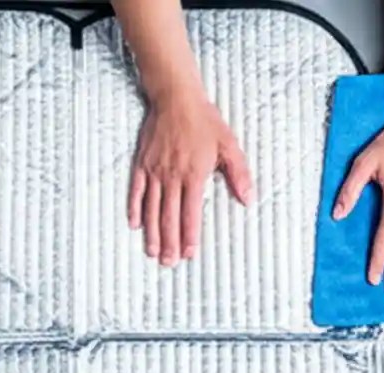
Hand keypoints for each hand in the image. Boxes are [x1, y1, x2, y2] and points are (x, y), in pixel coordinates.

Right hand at [128, 91, 253, 265]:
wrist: (176, 98)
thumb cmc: (205, 121)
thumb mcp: (229, 145)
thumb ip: (239, 174)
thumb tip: (248, 199)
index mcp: (194, 175)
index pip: (190, 213)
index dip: (189, 236)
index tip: (189, 254)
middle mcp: (172, 176)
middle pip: (169, 216)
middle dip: (169, 242)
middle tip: (168, 263)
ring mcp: (154, 171)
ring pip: (152, 208)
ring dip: (152, 232)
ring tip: (152, 252)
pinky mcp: (142, 163)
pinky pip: (136, 190)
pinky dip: (135, 208)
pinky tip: (134, 225)